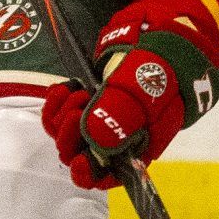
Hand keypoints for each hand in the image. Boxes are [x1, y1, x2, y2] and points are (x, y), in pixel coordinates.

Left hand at [39, 9, 211, 190]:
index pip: (106, 176)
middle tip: (82, 104)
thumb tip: (94, 145)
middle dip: (72, 133)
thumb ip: (120, 117)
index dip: (90, 173)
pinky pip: (55, 115)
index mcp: (135, 149)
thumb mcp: (144, 91)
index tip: (80, 161)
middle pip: (78, 155)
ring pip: (63, 135)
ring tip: (80, 92)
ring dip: (63, 114)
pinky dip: (55, 103)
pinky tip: (65, 88)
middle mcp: (115, 141)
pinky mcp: (84, 106)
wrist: (162, 43)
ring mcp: (97, 122)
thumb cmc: (161, 69)